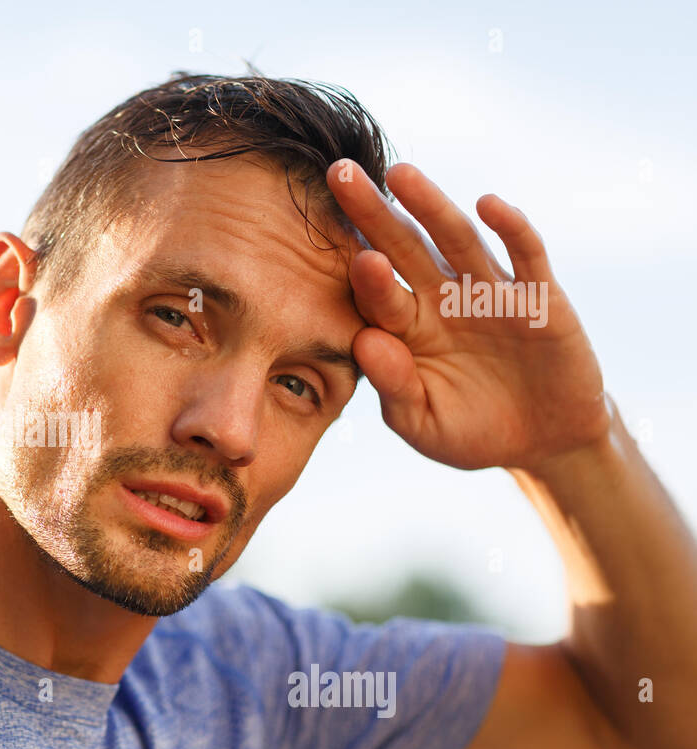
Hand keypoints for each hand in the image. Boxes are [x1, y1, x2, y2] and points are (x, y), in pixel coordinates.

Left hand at [325, 159, 611, 471]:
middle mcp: (440, 299)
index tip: (343, 254)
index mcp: (405, 328)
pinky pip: (525, 255)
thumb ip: (393, 386)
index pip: (374, 293)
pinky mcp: (538, 296)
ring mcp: (488, 292)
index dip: (360, 274)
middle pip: (402, 248)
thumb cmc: (470, 431)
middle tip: (339, 172)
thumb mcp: (423, 422)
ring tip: (400, 174)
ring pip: (456, 239)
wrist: (542, 442)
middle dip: (373, 212)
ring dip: (430, 206)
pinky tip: (489, 205)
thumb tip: (365, 341)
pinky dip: (510, 229)